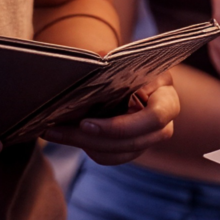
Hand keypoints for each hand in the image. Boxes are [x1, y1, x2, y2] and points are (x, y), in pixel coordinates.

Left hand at [44, 78, 179, 165]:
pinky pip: (111, 157)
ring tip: (54, 132)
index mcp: (166, 94)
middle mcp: (164, 121)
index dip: (120, 126)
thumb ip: (107, 68)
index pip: (154, 118)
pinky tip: (65, 135)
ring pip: (120, 153)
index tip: (86, 123)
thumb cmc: (124, 65)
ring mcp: (150, 138)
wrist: (125, 75)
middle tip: (57, 129)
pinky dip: (88, 148)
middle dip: (93, 138)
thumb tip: (88, 71)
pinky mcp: (134, 147)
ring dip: (85, 145)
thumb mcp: (118, 62)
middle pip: (134, 141)